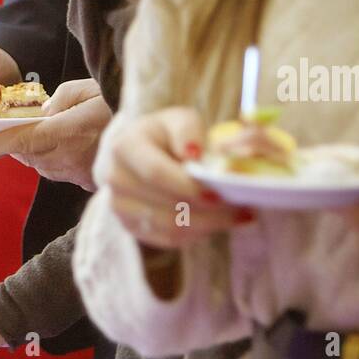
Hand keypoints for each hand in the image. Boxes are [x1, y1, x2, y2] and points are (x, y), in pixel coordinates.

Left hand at [0, 78, 110, 189]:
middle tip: (4, 129)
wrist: (153, 134)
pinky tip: (64, 144)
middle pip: (26, 154)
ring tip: (45, 133)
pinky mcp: (83, 181)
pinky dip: (52, 158)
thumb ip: (59, 100)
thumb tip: (42, 114)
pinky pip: (56, 170)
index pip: (22, 140)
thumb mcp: (87, 88)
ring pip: (39, 164)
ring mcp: (75, 173)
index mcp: (65, 133)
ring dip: (34, 150)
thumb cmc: (121, 103)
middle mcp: (66, 158)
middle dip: (14, 142)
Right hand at [104, 107, 248, 249]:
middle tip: (243, 207)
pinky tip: (219, 222)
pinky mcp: (131, 226)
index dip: (189, 187)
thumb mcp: (179, 120)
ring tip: (238, 215)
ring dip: (208, 224)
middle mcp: (116, 179)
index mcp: (124, 147)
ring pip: (169, 226)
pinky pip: (169, 238)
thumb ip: (188, 132)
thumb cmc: (165, 134)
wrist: (139, 153)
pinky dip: (198, 233)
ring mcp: (120, 207)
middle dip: (208, 210)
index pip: (156, 174)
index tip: (220, 194)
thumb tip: (195, 158)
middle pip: (165, 205)